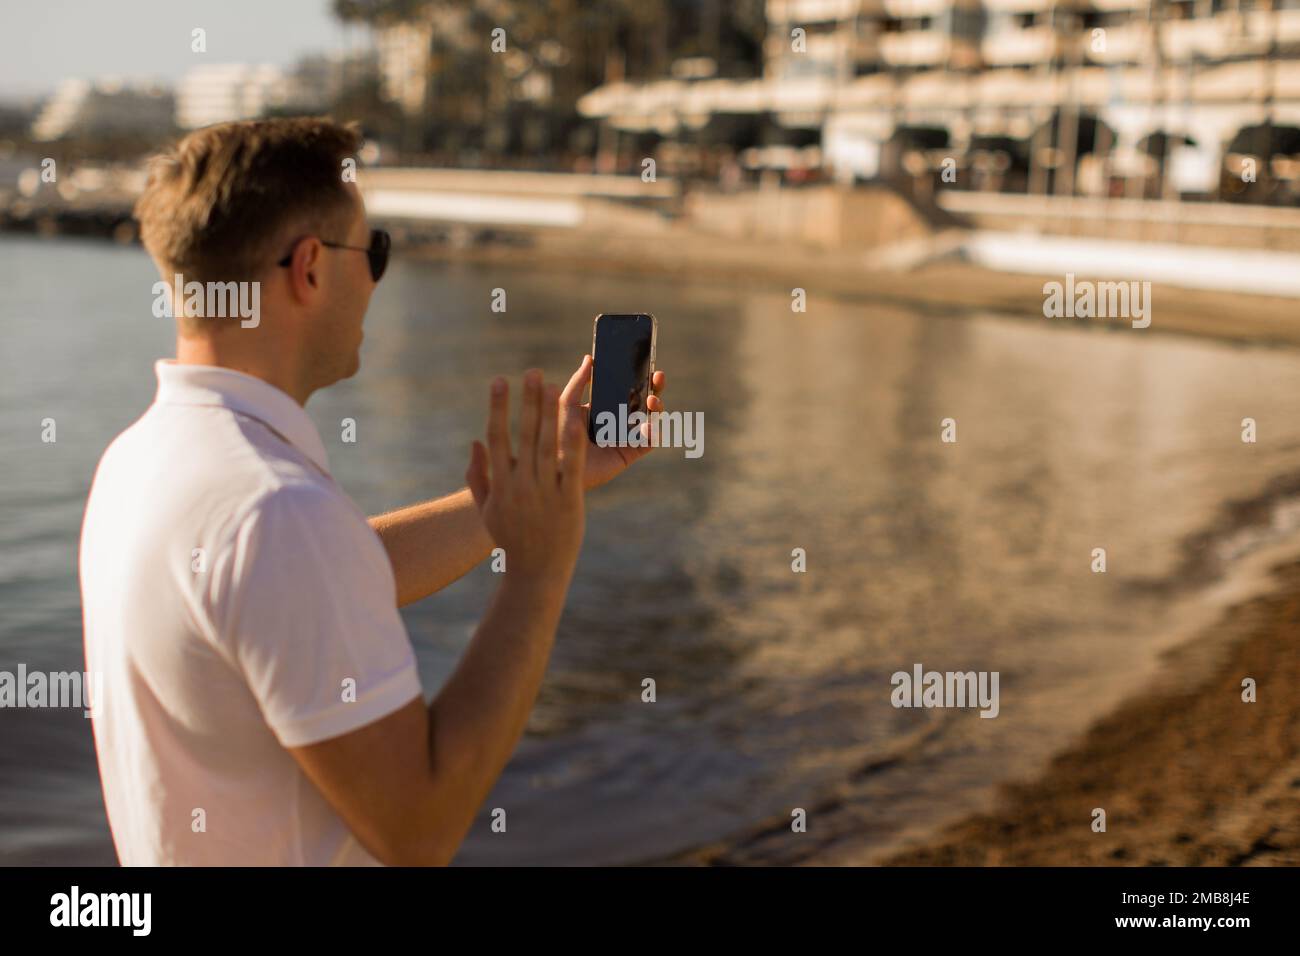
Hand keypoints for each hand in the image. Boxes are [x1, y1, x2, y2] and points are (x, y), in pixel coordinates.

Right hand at [465, 370, 585, 578]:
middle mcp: (520, 485)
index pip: (496, 437)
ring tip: (553, 385)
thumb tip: (474, 443)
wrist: (535, 573)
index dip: (497, 408)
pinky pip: (570, 467)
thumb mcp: (488, 510)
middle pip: (523, 435)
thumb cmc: (511, 540)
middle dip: (527, 401)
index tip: (499, 380)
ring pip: (546, 445)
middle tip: (531, 372)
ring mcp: (544, 492)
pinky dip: (571, 443)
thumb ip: (478, 476)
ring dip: (549, 414)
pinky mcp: (568, 501)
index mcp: (500, 484)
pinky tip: (576, 420)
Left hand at [558, 354, 666, 490]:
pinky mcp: (629, 453)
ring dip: (656, 407)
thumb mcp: (566, 403)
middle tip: (658, 376)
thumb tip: (589, 358)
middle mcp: (617, 421)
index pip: (626, 388)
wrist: (557, 466)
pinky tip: (648, 424)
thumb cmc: (556, 434)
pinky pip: (648, 442)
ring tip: (652, 400)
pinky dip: (653, 432)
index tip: (648, 364)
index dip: (639, 376)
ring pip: (650, 419)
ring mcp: (625, 437)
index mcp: (603, 407)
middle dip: (654, 388)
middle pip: (643, 401)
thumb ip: (578, 381)